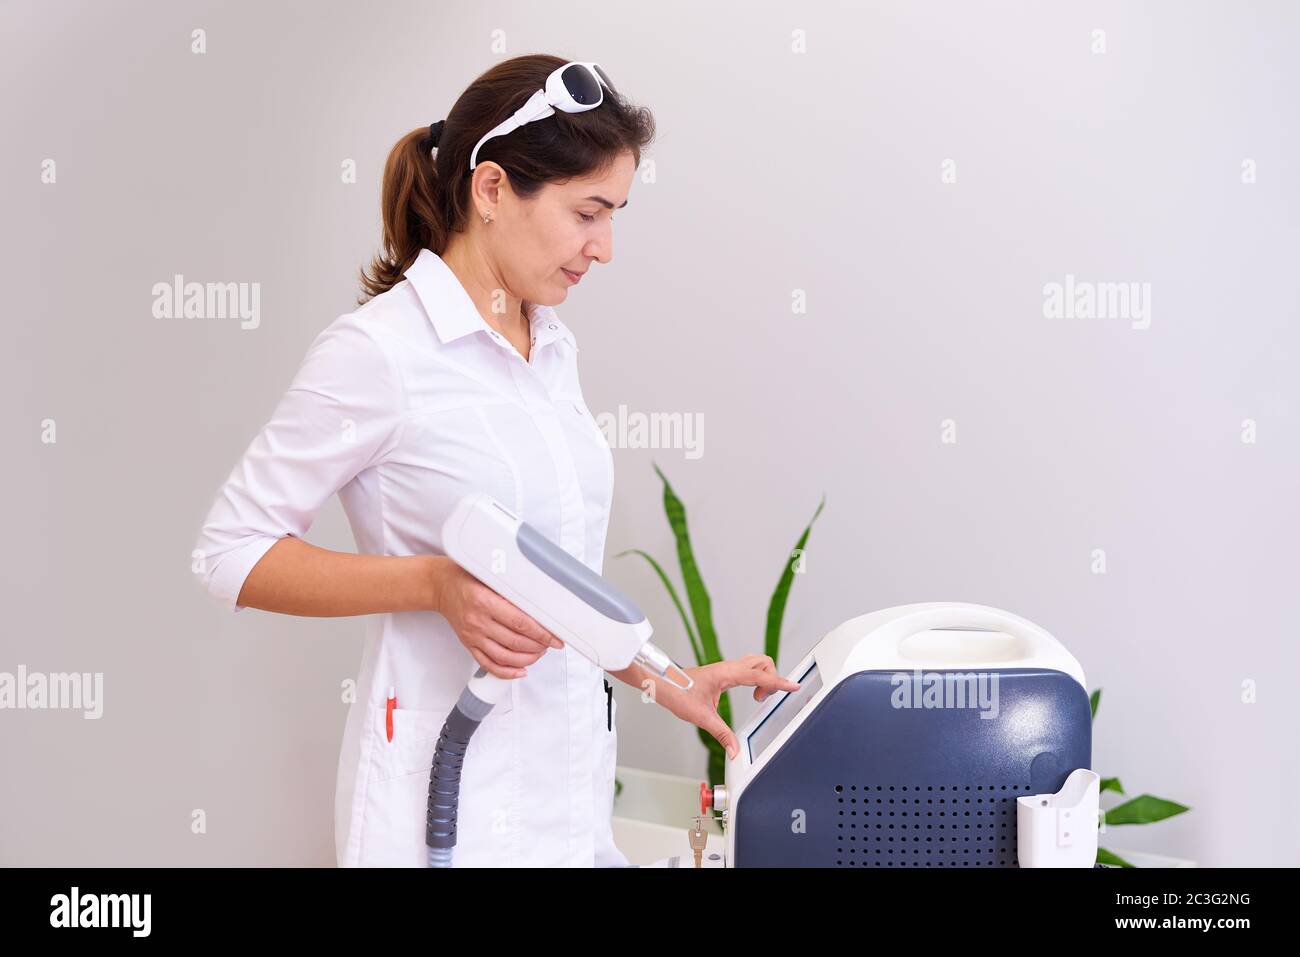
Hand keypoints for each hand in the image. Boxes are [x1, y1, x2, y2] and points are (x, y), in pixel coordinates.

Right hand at [435, 561, 562, 678]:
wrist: (440, 587)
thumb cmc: (466, 577)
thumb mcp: (489, 576)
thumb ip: (511, 589)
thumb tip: (539, 603)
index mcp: (485, 601)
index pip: (520, 623)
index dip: (542, 633)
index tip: (555, 637)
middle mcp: (478, 621)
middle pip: (515, 642)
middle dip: (538, 646)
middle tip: (550, 643)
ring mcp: (472, 636)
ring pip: (505, 657)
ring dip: (527, 659)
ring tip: (539, 653)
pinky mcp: (468, 644)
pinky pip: (488, 664)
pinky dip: (506, 672)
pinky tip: (520, 670)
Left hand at [663, 654, 799, 759]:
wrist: (662, 683)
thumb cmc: (677, 693)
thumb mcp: (701, 717)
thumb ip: (722, 734)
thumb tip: (734, 750)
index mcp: (726, 674)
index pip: (759, 675)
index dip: (778, 682)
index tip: (794, 686)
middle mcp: (728, 668)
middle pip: (762, 663)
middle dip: (772, 678)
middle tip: (765, 698)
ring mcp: (726, 668)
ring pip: (755, 663)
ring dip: (764, 677)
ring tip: (758, 697)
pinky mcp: (723, 672)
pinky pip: (747, 669)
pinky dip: (755, 677)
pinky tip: (751, 692)